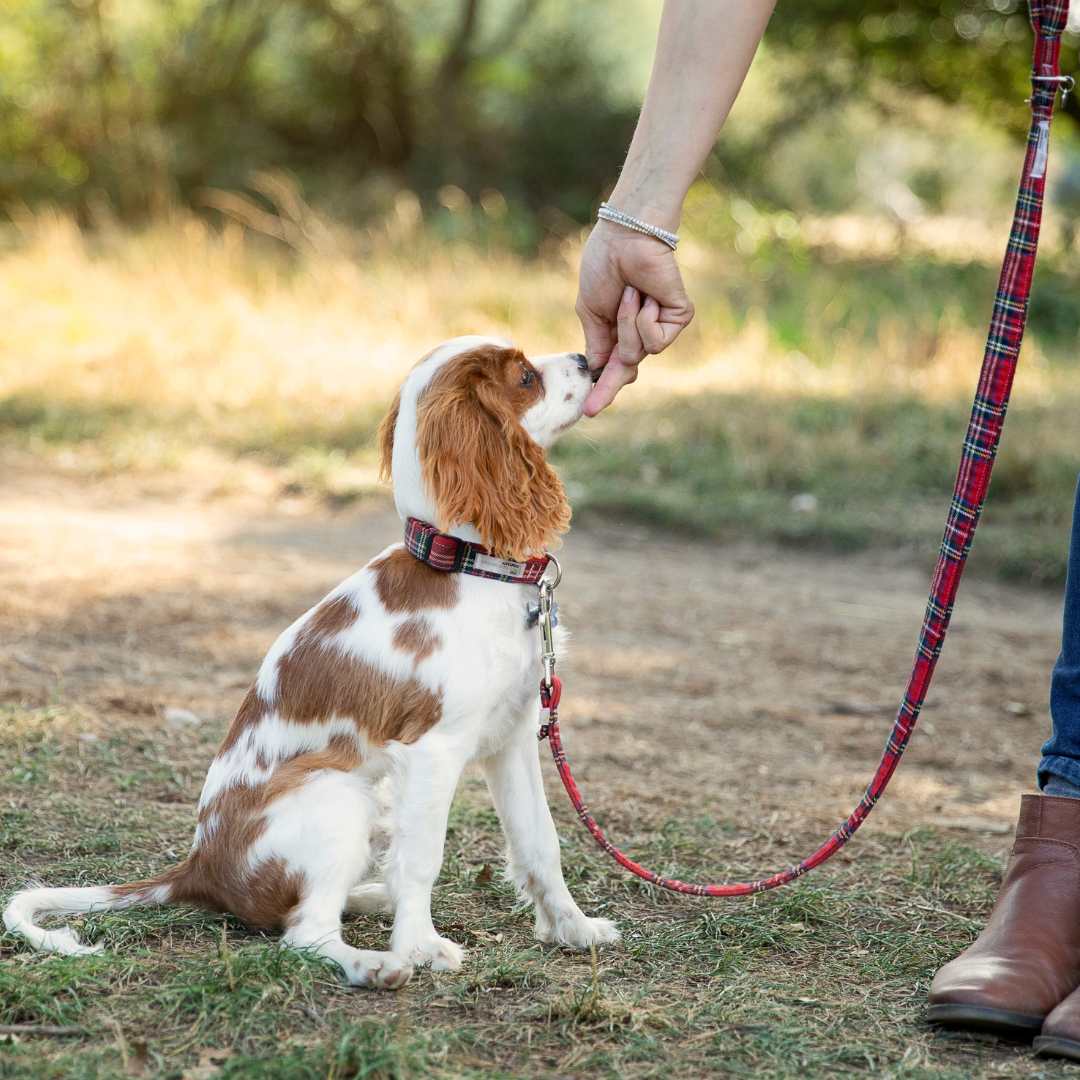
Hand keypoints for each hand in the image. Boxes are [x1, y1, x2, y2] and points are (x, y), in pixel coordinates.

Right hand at [575, 220, 694, 415]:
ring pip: (637, 353)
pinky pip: (655, 340)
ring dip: (626, 325)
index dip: (602, 389)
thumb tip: (595, 372)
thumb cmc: (604, 266)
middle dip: (608, 386)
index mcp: (618, 330)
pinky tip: (645, 296)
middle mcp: (640, 331)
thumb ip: (596, 343)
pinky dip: (643, 319)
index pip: (612, 367)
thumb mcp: (590, 311)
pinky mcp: (679, 317)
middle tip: (592, 407)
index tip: (589, 410)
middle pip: (625, 370)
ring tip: (630, 294)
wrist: (624, 238)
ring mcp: (660, 324)